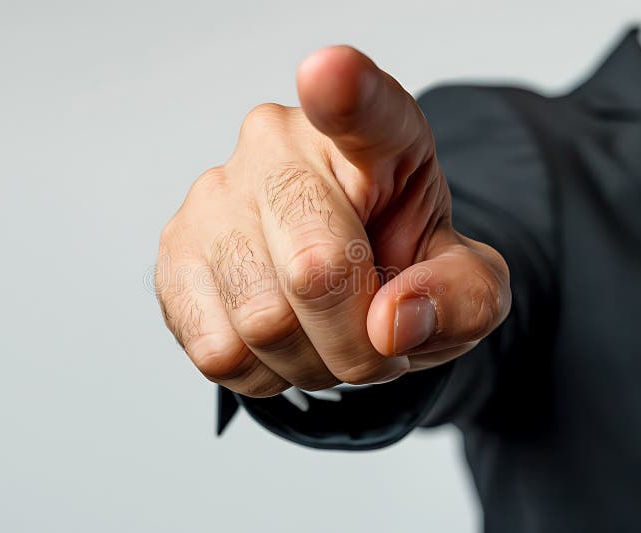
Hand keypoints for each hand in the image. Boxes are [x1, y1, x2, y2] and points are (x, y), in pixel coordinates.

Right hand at [156, 46, 510, 396]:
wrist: (343, 291)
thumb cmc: (402, 270)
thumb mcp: (466, 288)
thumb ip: (459, 298)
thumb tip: (390, 323)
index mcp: (373, 134)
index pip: (359, 104)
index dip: (344, 90)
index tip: (330, 73)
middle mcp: (280, 146)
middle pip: (316, 270)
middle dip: (356, 343)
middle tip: (372, 341)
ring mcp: (215, 196)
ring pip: (262, 321)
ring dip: (310, 364)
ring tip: (323, 341)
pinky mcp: (174, 254)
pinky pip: (216, 349)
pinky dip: (262, 375)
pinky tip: (278, 346)